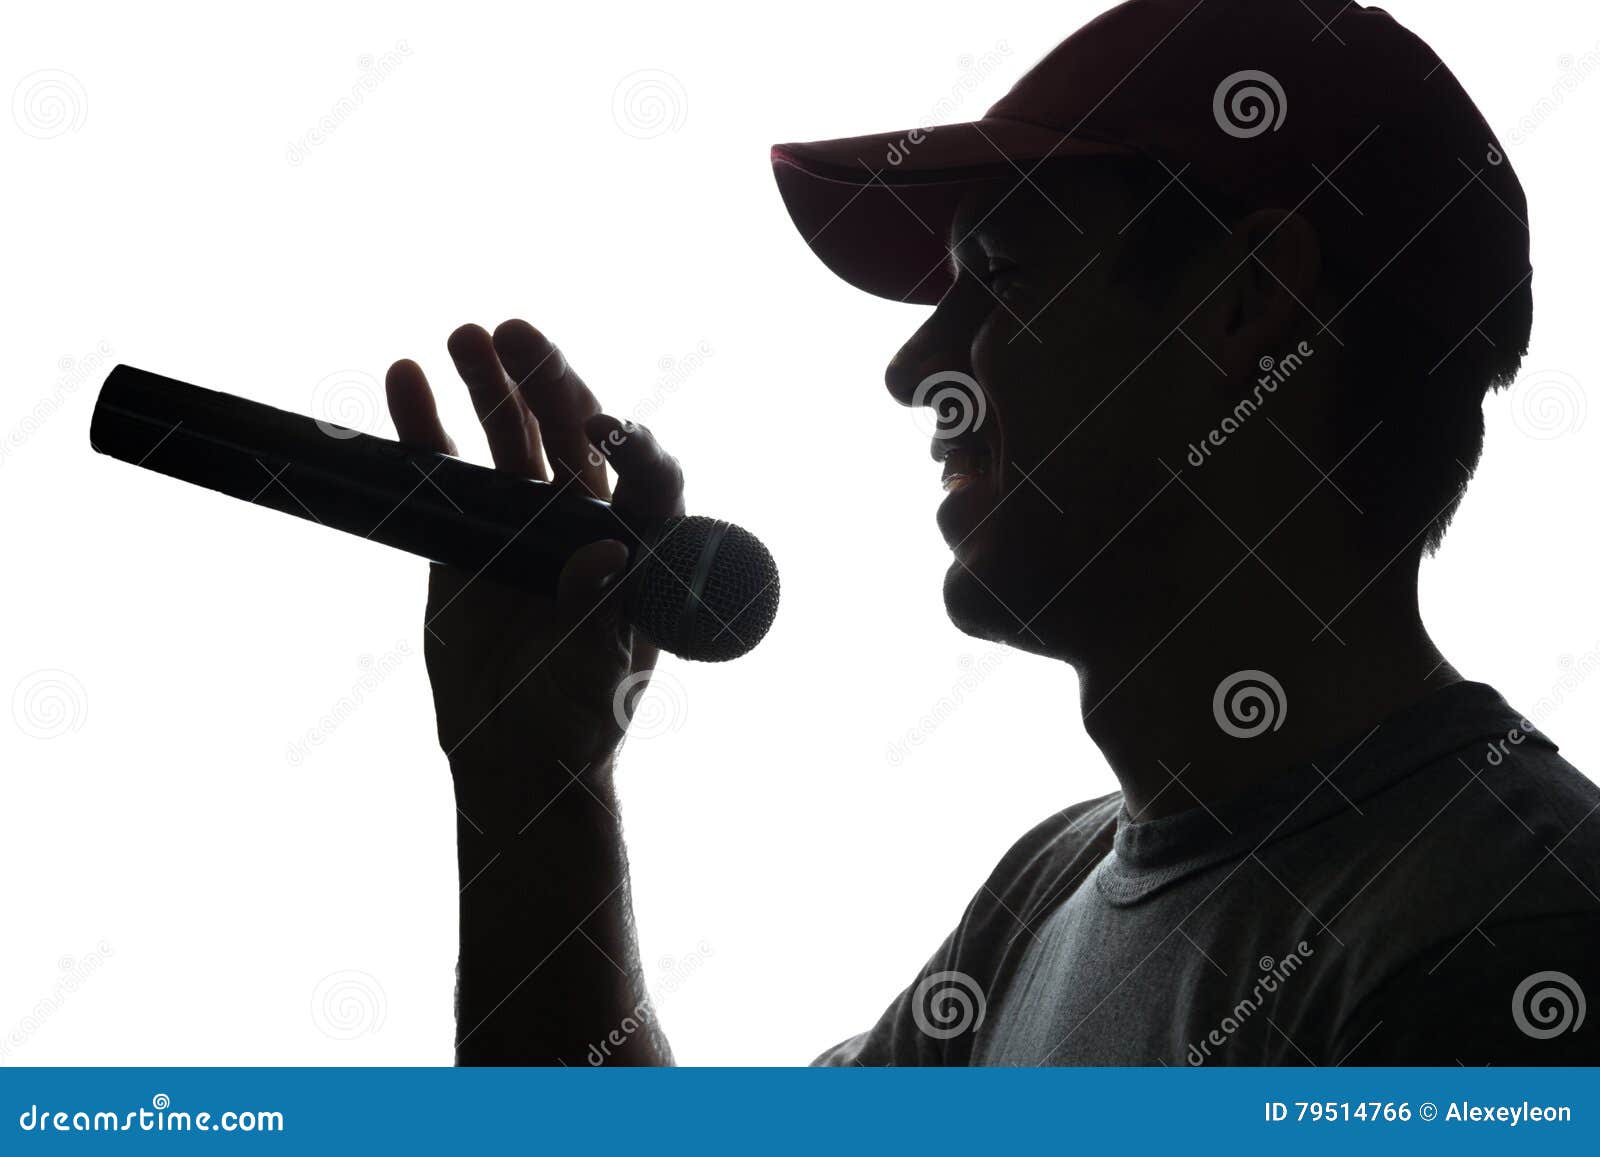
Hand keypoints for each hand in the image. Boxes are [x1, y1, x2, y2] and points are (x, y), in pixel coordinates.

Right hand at [384, 319, 685, 775]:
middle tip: (518, 333)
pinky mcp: (468, 534)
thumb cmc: (578, 720)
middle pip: (575, 433)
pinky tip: (405, 378)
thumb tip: (606, 554)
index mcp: (641, 548)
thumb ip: (601, 615)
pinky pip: (447, 469)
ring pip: (512, 437)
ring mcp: (525, 521)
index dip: (635, 443)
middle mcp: (588, 520)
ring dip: (491, 385)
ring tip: (464, 335)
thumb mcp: (597, 674)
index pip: (651, 476)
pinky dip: (425, 425)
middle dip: (551, 382)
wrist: (512, 756)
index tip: (601, 424)